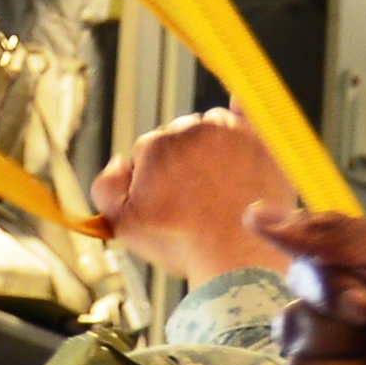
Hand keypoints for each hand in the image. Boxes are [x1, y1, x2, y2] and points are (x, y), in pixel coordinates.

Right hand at [91, 111, 299, 278]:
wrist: (235, 256)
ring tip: (213, 182)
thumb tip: (118, 162)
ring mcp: (229, 131)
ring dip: (207, 144)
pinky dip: (241, 109)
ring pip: (210, 126)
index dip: (150, 178)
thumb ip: (105, 186)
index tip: (163, 202)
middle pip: (178, 135)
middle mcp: (192, 129)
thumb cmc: (180, 242)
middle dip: (179, 159)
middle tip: (189, 195)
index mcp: (156, 145)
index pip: (146, 151)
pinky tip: (238, 108)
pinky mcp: (260, 139)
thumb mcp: (121, 223)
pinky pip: (248, 109)